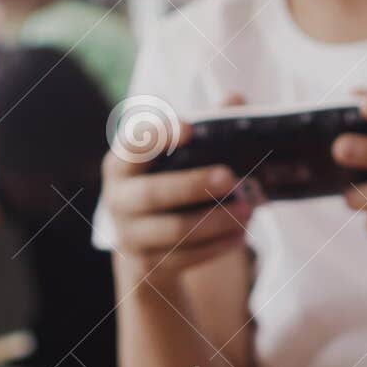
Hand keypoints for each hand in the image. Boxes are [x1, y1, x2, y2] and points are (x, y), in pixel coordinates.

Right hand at [102, 94, 253, 282]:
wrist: (144, 247)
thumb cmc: (167, 186)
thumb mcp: (177, 160)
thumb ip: (204, 128)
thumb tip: (236, 100)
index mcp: (122, 165)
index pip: (133, 146)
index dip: (159, 136)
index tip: (191, 127)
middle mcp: (118, 199)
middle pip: (154, 194)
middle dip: (194, 184)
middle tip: (232, 176)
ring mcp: (129, 235)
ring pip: (175, 231)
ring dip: (215, 220)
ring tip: (248, 210)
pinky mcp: (148, 265)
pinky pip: (186, 258)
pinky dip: (217, 245)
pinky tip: (241, 234)